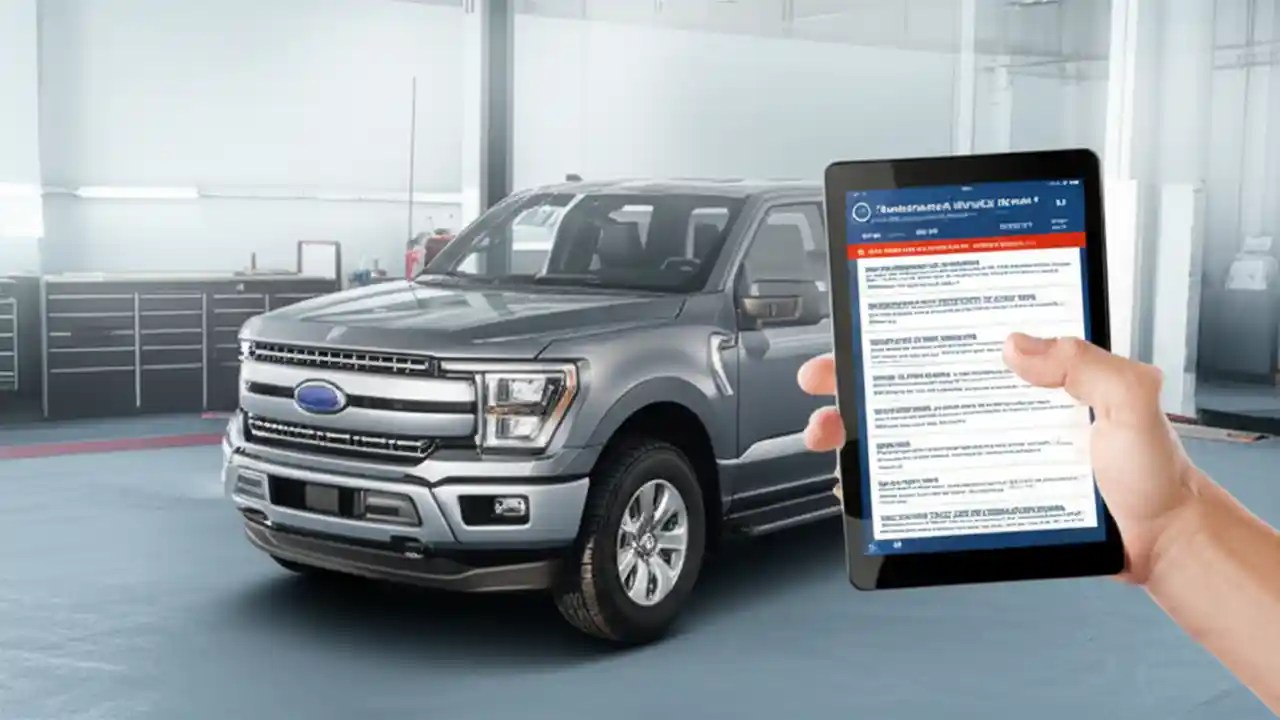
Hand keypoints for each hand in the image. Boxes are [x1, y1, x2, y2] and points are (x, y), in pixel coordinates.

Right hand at [797, 333, 1203, 584]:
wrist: (1157, 542)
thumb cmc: (1151, 471)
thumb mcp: (1130, 403)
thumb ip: (1086, 364)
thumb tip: (1020, 345)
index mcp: (1032, 367)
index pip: (955, 334)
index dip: (902, 327)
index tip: (858, 327)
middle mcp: (998, 400)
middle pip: (912, 378)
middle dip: (854, 376)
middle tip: (824, 383)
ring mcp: (983, 443)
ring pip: (905, 429)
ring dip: (856, 431)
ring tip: (831, 439)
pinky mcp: (977, 484)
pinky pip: (921, 476)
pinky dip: (882, 481)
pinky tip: (864, 485)